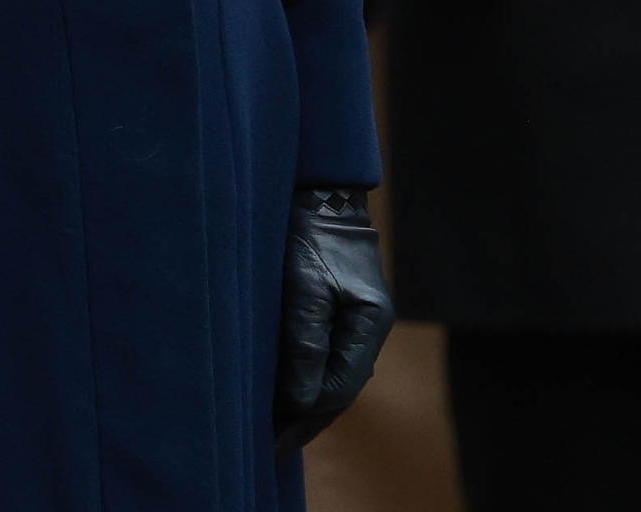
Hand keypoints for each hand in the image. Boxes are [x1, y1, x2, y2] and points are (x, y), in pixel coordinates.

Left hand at [274, 186, 392, 457]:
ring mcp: (358, 322)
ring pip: (335, 378)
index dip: (305, 416)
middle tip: (270, 447)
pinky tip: (288, 395)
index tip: (272, 437)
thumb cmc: (309, 233)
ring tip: (275, 432)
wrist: (319, 193)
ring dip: (307, 406)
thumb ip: (304, 343)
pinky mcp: (342, 313)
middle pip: (340, 390)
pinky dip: (308, 382)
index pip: (339, 387)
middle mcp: (370, 328)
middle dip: (306, 421)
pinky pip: (328, 360)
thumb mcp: (304, 285)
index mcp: (370, 322)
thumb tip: (301, 400)